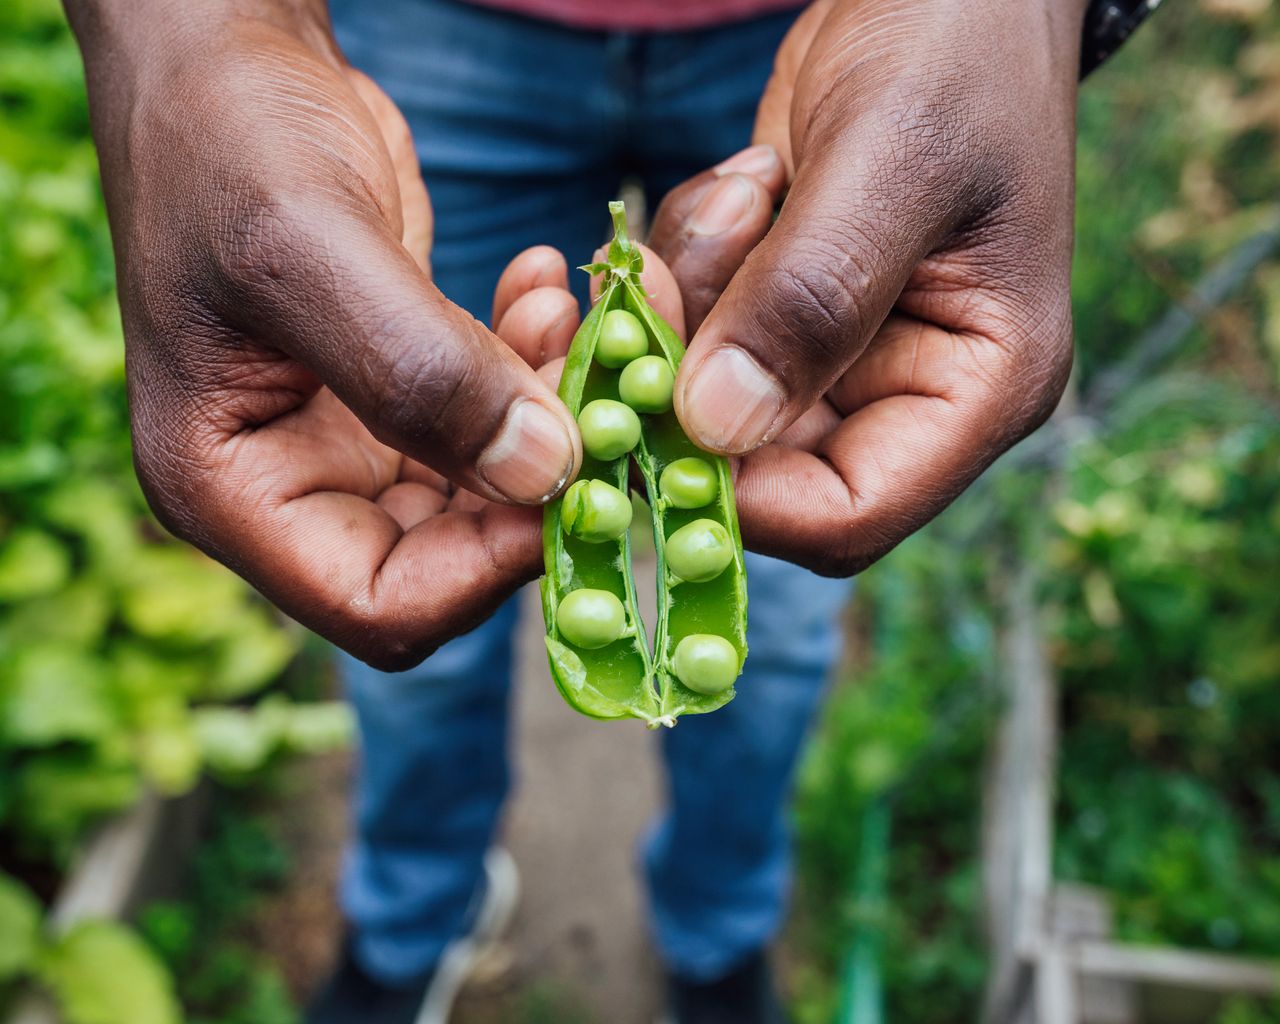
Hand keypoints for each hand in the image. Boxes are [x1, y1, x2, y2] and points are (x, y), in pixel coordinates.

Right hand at [66, 0, 579, 666]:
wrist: (226, 60)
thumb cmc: (228, 138)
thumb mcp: (308, 246)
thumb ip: (420, 372)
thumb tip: (546, 475)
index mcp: (231, 490)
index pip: (379, 605)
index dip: (488, 567)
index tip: (578, 482)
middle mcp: (290, 487)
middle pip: (448, 561)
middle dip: (537, 487)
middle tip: (601, 395)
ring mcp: (348, 443)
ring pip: (487, 490)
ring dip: (549, 416)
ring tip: (567, 316)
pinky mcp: (400, 394)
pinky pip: (493, 420)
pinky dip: (532, 367)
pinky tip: (543, 291)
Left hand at [650, 0, 1083, 573]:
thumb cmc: (955, 49)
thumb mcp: (889, 158)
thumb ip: (808, 297)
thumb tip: (715, 427)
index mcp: (979, 388)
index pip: (848, 515)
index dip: (740, 496)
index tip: (652, 415)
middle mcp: (908, 394)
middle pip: (759, 465)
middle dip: (689, 375)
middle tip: (655, 282)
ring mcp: (841, 356)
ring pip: (708, 395)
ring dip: (690, 300)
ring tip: (749, 191)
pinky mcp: (784, 311)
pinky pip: (696, 329)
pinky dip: (688, 265)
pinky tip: (749, 182)